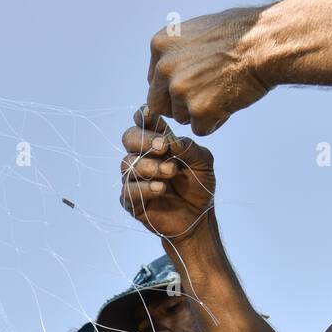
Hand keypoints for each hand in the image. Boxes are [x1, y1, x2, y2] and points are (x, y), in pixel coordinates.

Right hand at [120, 108, 215, 242]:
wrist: (198, 218)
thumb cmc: (199, 186)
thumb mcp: (203, 163)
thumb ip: (189, 148)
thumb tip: (172, 140)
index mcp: (158, 143)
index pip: (143, 123)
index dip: (143, 116)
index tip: (150, 114)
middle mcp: (143, 157)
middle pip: (128, 138)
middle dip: (143, 140)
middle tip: (163, 148)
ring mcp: (134, 179)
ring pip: (127, 165)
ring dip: (149, 166)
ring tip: (171, 172)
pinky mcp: (132, 201)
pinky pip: (128, 191)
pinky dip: (144, 188)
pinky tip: (160, 189)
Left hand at [146, 6, 270, 134]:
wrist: (265, 43)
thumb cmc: (241, 34)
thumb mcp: (198, 32)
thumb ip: (179, 53)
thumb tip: (169, 72)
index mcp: (162, 45)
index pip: (155, 81)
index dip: (174, 86)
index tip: (193, 83)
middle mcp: (165, 68)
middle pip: (160, 104)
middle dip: (178, 106)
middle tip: (203, 97)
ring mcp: (181, 90)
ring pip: (181, 117)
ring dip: (200, 112)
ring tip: (223, 92)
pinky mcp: (198, 110)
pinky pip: (200, 129)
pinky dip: (215, 122)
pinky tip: (229, 102)